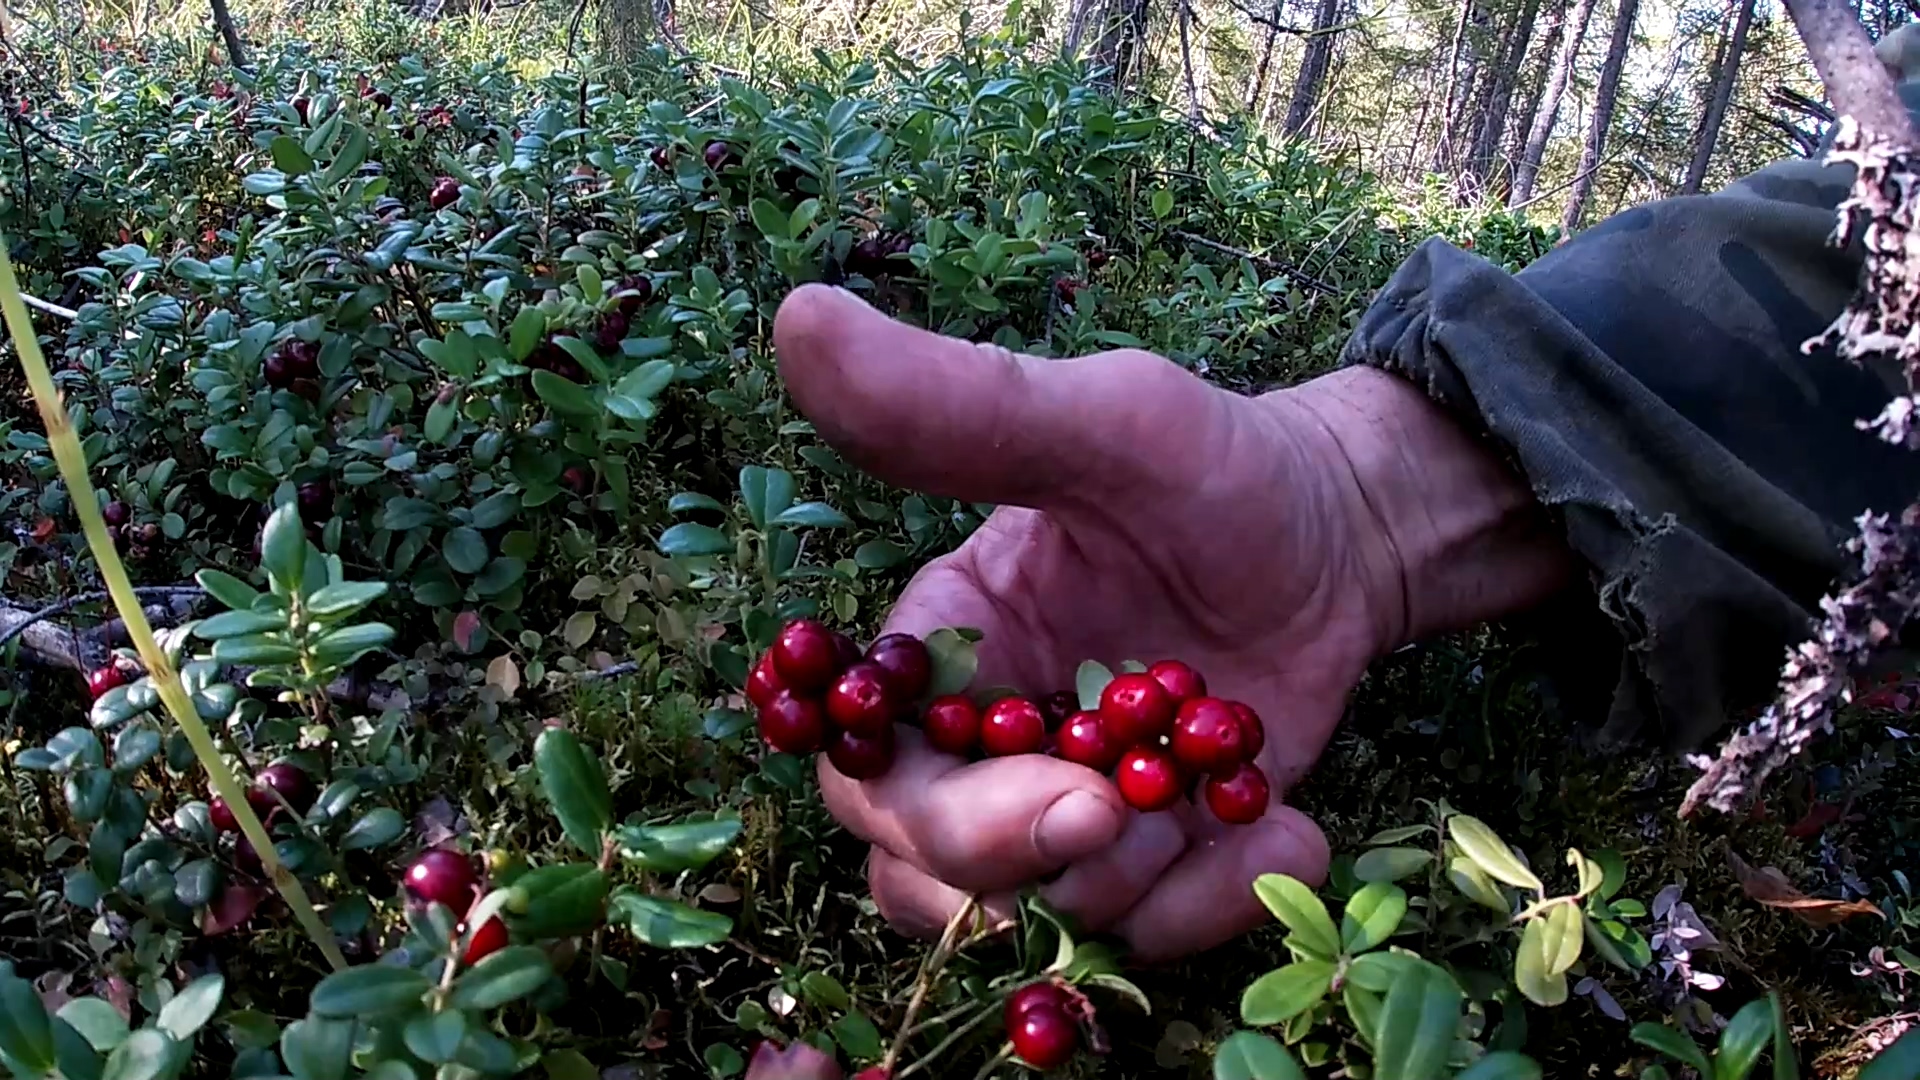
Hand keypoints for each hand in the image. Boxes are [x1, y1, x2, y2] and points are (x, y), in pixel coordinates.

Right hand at [771, 285, 1569, 960]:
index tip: (1047, 784)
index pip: (867, 767)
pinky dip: (1219, 902)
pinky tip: (1288, 826)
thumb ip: (959, 405)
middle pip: (926, 870)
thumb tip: (799, 320)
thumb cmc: (1217, 468)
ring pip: (1041, 916)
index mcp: (942, 647)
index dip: (924, 808)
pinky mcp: (1158, 853)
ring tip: (1228, 781)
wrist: (1346, 536)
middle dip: (1023, 862)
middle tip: (1129, 812)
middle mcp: (985, 739)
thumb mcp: (1106, 423)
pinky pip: (1148, 931)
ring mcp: (1072, 806)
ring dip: (1140, 875)